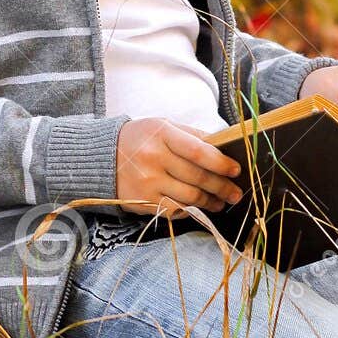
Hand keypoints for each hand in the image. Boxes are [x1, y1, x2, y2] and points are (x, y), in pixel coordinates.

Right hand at [115, 117, 244, 218]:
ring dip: (210, 202)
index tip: (236, 170)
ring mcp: (147, 182)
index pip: (199, 151)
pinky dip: (190, 210)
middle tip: (235, 193)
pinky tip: (198, 208)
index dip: (221, 163)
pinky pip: (174, 210)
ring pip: (189, 198)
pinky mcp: (142, 201)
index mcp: (162, 134)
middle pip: (197, 178)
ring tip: (220, 202)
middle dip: (222, 187)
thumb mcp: (163, 127)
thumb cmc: (140, 139)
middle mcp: (154, 159)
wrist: (101, 157)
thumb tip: (224, 147)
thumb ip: (192, 136)